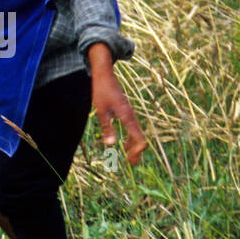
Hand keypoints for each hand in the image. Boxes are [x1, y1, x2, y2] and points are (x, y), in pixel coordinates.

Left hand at [87, 42, 146, 165]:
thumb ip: (106, 127)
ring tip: (130, 158)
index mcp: (126, 115)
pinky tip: (125, 145)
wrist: (104, 74)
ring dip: (133, 145)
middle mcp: (130, 114)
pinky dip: (130, 137)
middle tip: (132, 163)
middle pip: (139, 136)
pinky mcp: (125, 111)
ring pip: (136, 132)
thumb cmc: (101, 91)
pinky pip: (131, 127)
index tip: (130, 158)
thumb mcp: (100, 110)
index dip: (136, 149)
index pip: (137, 136)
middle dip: (136, 150)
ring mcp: (129, 113)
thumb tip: (110, 144)